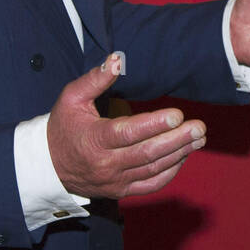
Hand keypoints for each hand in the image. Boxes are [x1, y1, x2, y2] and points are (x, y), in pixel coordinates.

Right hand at [47, 52, 206, 197]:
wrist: (49, 167)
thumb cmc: (64, 127)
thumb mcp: (72, 98)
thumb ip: (96, 79)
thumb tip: (118, 59)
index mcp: (94, 139)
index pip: (128, 133)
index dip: (154, 125)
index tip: (177, 114)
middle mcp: (106, 163)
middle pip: (146, 153)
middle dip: (176, 140)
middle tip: (199, 127)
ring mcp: (115, 180)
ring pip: (152, 169)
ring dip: (179, 154)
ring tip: (199, 138)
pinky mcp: (121, 190)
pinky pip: (150, 184)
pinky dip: (170, 172)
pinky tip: (184, 155)